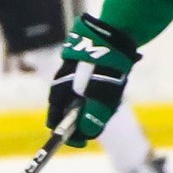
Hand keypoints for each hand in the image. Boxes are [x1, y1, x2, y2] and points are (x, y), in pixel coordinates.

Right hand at [47, 14, 139, 148]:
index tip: (81, 141)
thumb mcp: (102, 94)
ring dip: (96, 105)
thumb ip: (93, 115)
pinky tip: (114, 85)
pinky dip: (101, 92)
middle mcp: (62, 83)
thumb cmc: (106, 63)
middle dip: (86, 119)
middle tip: (104, 117)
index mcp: (59, 90)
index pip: (55, 121)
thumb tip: (86, 133)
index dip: (66, 135)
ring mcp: (73, 74)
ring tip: (113, 97)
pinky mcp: (85, 67)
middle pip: (70, 112)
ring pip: (82, 99)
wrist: (117, 31)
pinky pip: (91, 87)